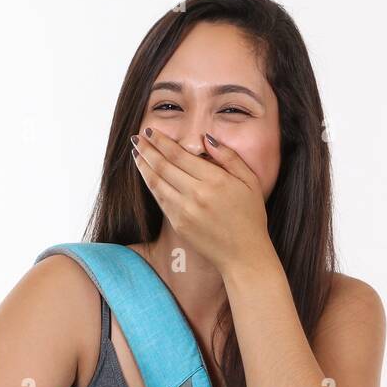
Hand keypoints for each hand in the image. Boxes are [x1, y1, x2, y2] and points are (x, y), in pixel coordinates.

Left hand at [130, 126, 270, 275]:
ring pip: (157, 183)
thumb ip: (229, 157)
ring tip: (136, 152)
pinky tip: (146, 174)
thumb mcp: (249, 181)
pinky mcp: (178, 225)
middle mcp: (196, 195)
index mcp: (214, 180)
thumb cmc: (251, 217)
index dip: (162, 141)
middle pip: (163, 166)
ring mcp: (184, 211)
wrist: (244, 255)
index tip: (151, 131)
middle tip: (136, 137)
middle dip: (147, 149)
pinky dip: (150, 185)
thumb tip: (206, 139)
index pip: (179, 155)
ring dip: (143, 166)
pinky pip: (160, 200)